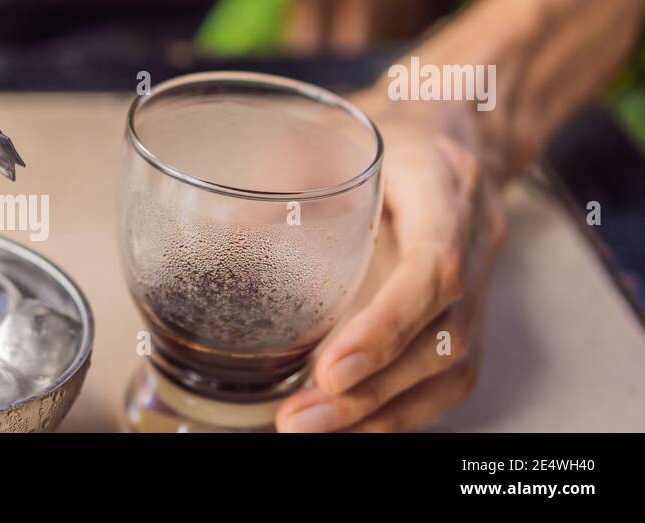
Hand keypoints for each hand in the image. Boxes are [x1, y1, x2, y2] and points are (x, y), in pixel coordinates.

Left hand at [275, 105, 507, 431]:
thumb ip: (283, 174)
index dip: (388, 323)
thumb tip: (222, 234)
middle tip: (299, 420)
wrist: (456, 121)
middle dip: (371, 390)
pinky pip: (448, 374)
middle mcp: (475, 239)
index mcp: (445, 186)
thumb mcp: (331, 129)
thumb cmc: (385, 128)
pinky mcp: (467, 310)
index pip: (434, 266)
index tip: (334, 368)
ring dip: (383, 412)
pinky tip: (348, 426)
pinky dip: (400, 410)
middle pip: (444, 336)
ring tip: (309, 429)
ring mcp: (481, 281)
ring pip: (453, 366)